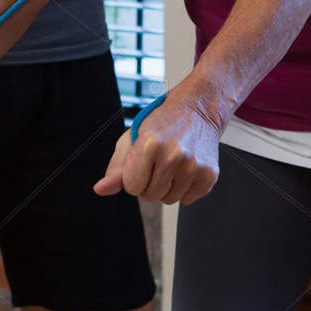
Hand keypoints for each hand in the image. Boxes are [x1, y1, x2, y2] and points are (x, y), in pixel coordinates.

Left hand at [93, 92, 221, 204]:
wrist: (198, 110)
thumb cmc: (163, 123)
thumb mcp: (132, 138)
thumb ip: (116, 167)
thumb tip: (100, 190)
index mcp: (149, 144)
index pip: (132, 187)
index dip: (134, 177)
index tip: (142, 162)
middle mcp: (173, 155)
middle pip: (150, 197)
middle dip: (150, 183)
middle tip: (158, 162)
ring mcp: (193, 166)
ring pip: (169, 200)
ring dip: (167, 187)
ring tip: (173, 164)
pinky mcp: (210, 174)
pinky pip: (188, 200)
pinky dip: (185, 189)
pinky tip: (186, 168)